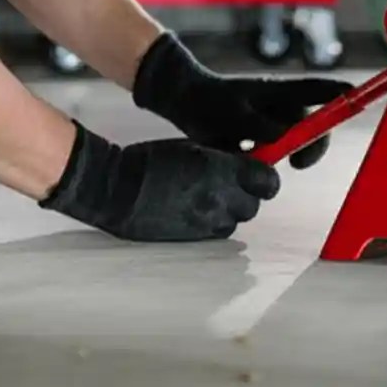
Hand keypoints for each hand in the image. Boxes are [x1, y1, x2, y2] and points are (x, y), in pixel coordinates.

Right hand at [40, 122, 279, 241]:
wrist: (117, 189)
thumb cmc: (152, 160)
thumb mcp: (193, 148)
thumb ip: (223, 158)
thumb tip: (243, 163)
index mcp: (224, 170)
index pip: (268, 181)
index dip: (264, 178)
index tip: (256, 174)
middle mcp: (222, 199)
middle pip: (254, 205)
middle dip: (246, 195)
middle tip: (228, 186)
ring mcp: (209, 221)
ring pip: (236, 221)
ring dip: (228, 210)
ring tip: (206, 198)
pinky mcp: (195, 238)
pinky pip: (217, 233)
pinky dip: (213, 223)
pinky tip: (195, 211)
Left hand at [132, 33, 352, 168]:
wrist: (183, 102)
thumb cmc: (208, 101)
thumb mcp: (232, 112)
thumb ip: (258, 125)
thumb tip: (283, 139)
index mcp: (279, 93)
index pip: (318, 91)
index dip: (340, 95)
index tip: (356, 97)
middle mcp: (281, 106)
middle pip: (313, 126)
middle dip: (312, 146)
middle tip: (297, 164)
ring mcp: (272, 121)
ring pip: (293, 142)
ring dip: (283, 155)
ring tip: (254, 156)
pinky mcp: (261, 138)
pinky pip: (275, 152)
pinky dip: (266, 160)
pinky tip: (245, 156)